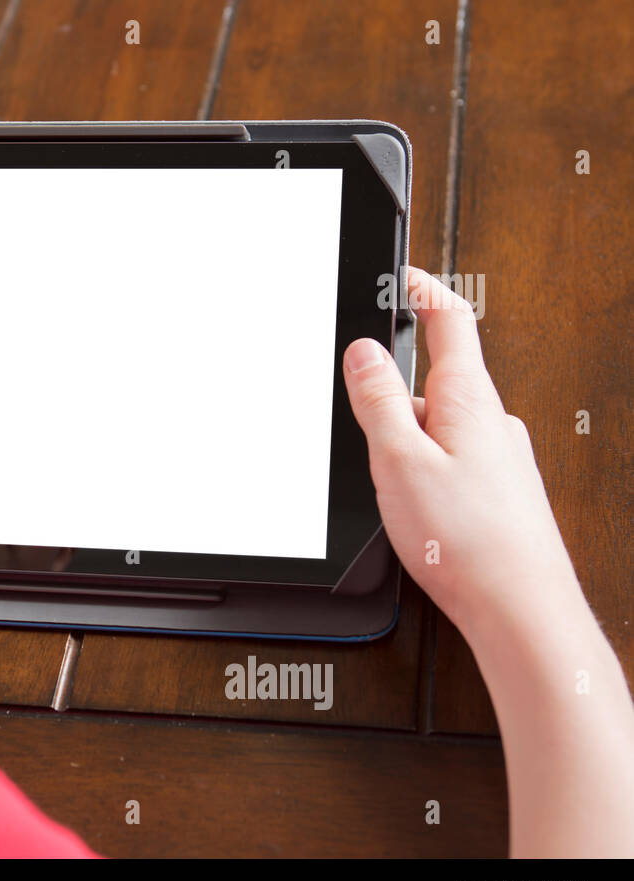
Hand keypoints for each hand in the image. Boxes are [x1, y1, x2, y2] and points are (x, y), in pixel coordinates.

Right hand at [342, 267, 589, 639]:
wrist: (520, 607)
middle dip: (392, 392)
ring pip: (437, 427)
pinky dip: (421, 469)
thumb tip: (364, 351)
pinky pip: (449, 460)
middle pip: (435, 378)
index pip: (448, 320)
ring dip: (404, 441)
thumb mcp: (399, 461)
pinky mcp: (497, 490)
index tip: (400, 273)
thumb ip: (379, 402)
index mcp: (469, 398)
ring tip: (387, 487)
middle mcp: (491, 420)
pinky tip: (411, 509)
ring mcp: (498, 456)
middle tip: (360, 421)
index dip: (421, 289)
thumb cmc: (466, 540)